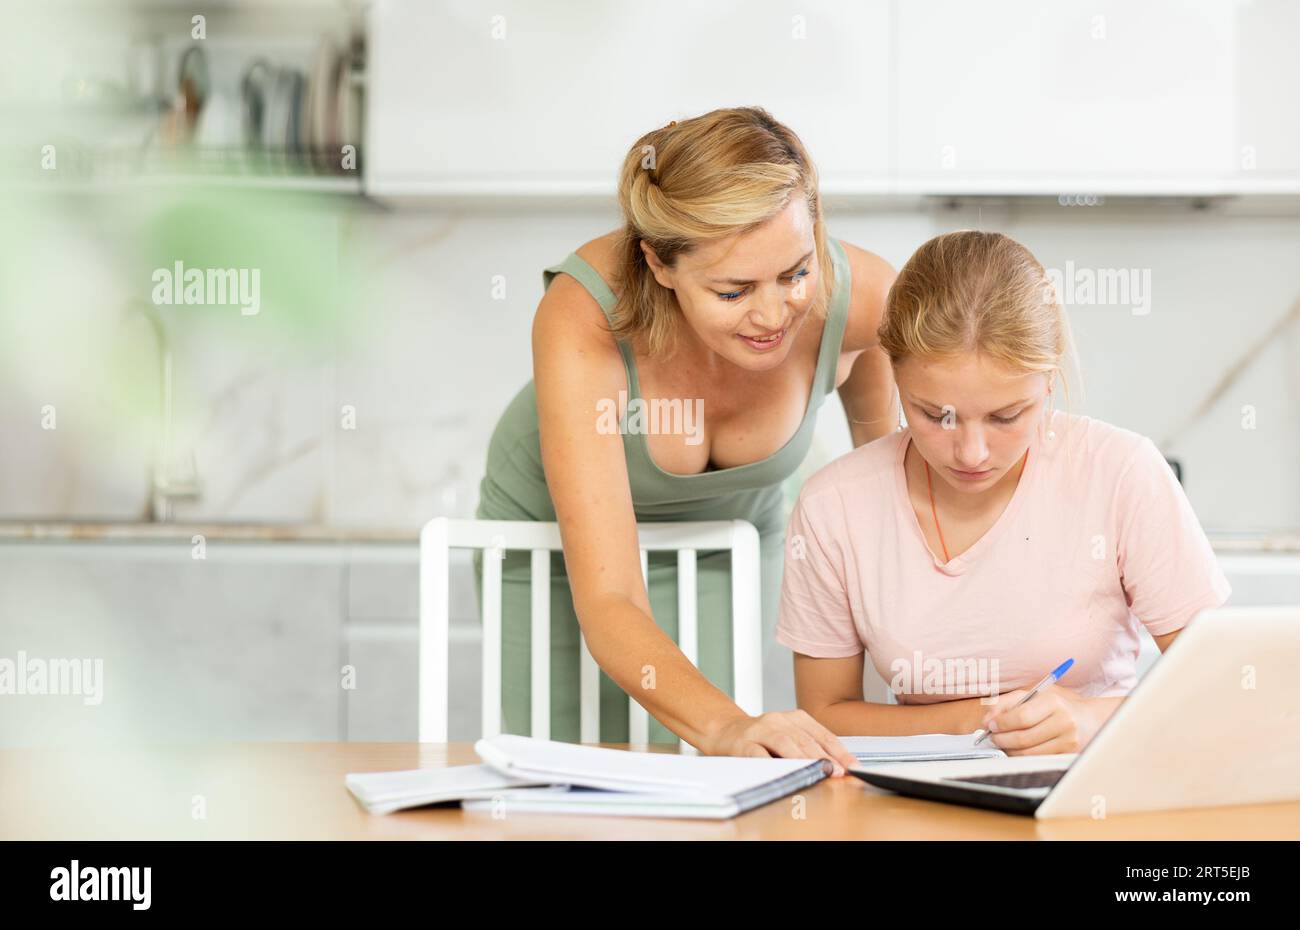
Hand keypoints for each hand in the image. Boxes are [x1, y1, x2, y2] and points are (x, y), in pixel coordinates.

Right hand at [703, 710, 856, 775]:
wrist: (725, 730)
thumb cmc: (762, 738)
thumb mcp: (789, 737)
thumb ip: (810, 748)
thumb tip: (838, 767)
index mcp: (795, 717)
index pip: (822, 734)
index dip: (839, 751)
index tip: (851, 766)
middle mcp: (778, 720)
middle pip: (805, 739)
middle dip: (824, 757)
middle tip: (837, 772)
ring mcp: (759, 730)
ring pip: (784, 742)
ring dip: (802, 758)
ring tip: (815, 770)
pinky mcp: (742, 743)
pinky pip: (757, 753)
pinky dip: (770, 762)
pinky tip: (781, 771)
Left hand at [978, 684, 1107, 754]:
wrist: (1088, 721)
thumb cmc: (1055, 706)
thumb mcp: (1032, 695)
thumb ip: (1006, 703)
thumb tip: (986, 720)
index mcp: (1053, 702)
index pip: (1022, 717)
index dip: (1002, 723)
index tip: (990, 725)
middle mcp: (1063, 722)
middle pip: (1024, 738)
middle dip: (1002, 739)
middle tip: (992, 737)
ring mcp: (1067, 741)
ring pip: (1029, 753)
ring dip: (1009, 750)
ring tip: (1003, 742)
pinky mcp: (1067, 755)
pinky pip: (1037, 760)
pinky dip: (1022, 756)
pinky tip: (1017, 749)